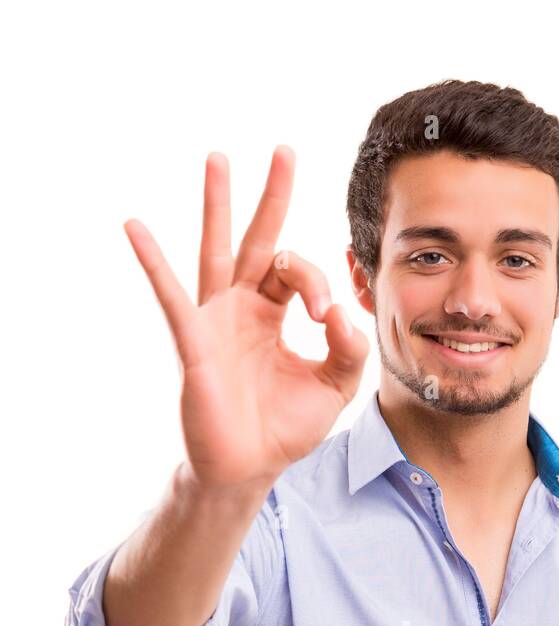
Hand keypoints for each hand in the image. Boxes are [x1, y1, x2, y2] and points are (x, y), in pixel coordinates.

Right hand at [123, 145, 368, 491]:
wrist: (248, 468)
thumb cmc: (284, 428)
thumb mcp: (334, 387)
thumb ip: (349, 348)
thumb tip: (342, 311)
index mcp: (273, 314)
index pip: (298, 274)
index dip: (318, 285)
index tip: (327, 317)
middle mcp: (242, 308)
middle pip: (259, 241)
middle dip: (272, 197)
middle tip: (285, 151)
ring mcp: (215, 320)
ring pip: (217, 251)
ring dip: (218, 205)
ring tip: (218, 158)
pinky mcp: (194, 341)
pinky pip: (171, 295)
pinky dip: (153, 261)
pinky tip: (135, 227)